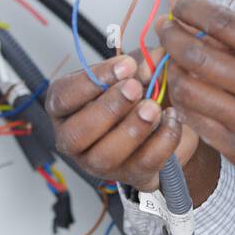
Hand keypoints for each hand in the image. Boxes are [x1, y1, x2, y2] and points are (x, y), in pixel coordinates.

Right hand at [45, 50, 199, 191]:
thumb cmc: (138, 93)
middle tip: (135, 87)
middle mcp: (75, 139)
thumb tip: (152, 59)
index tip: (123, 67)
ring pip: (105, 156)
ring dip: (132, 129)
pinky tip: (171, 118)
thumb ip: (141, 63)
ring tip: (153, 106)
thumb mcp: (137, 70)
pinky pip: (143, 163)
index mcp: (66, 108)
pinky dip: (162, 140)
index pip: (63, 98)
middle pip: (76, 134)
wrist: (167, 121)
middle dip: (108, 108)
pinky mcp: (131, 176)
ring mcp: (100, 163)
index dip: (90, 82)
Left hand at [156, 0, 234, 194]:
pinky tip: (184, 89)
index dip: (192, 9)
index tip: (178, 4)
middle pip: (198, 57)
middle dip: (171, 37)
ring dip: (171, 69)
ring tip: (172, 60)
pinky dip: (182, 100)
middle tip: (163, 27)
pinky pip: (194, 120)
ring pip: (188, 91)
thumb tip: (191, 21)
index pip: (225, 23)